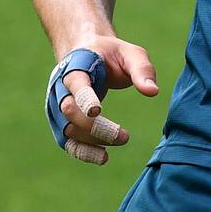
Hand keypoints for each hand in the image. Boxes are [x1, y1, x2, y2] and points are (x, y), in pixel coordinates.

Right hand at [58, 36, 158, 164]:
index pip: (75, 83)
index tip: (97, 111)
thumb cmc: (111, 54)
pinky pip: (68, 142)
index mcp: (75, 65)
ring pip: (68, 130)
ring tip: (123, 139)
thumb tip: (153, 92)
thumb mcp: (130, 53)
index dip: (84, 98)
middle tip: (123, 135)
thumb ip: (141, 69)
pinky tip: (103, 158)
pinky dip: (83, 152)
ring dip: (93, 141)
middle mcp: (60, 87)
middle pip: (69, 110)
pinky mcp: (62, 122)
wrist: (87, 53)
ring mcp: (58, 106)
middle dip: (94, 126)